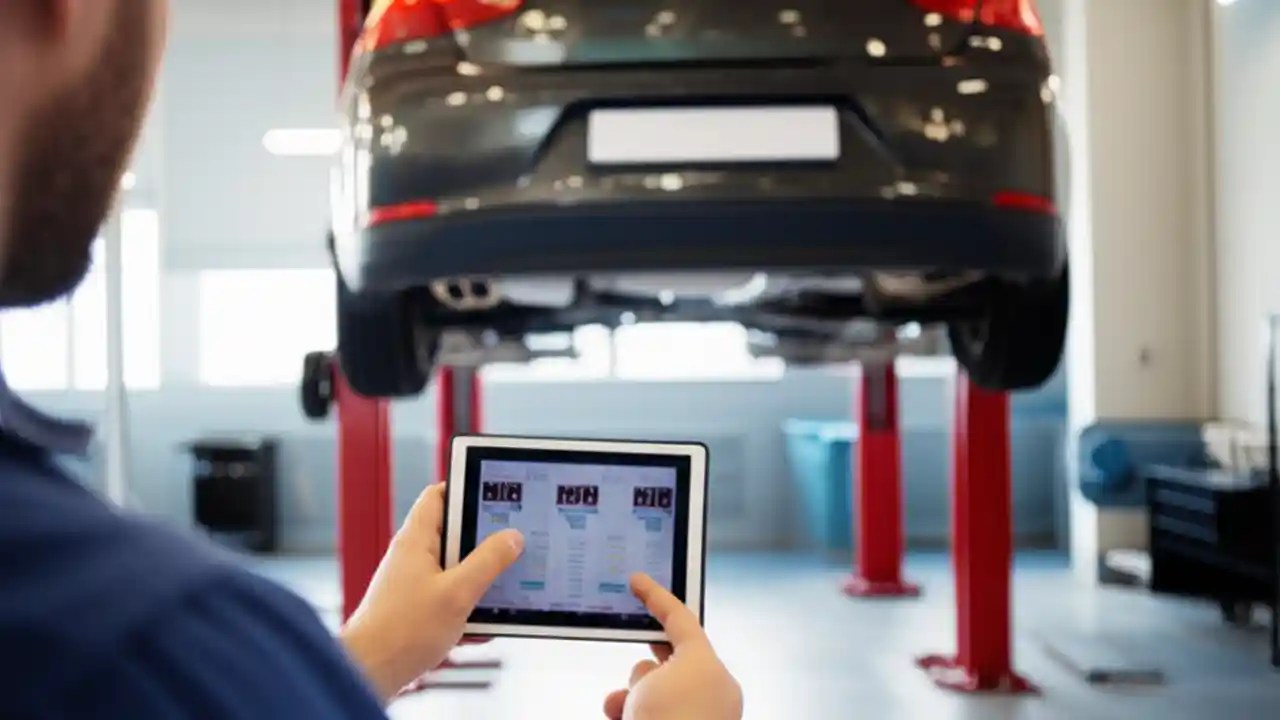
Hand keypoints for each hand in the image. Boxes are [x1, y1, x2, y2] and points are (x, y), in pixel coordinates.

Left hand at [339, 483, 523, 701]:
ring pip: (454, 569)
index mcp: (416, 540)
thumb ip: (488, 562)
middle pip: (454, 534)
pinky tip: (480, 628)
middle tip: (510, 545)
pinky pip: (448, 598)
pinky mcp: (413, 609)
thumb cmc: (401, 633)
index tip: (495, 494)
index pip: (439, 495)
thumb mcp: (457, 593)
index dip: (466, 490)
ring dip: (477, 581)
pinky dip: (466, 609)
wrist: (368, 674)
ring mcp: (411, 583)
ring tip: (499, 592)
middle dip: (483, 543)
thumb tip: (511, 538)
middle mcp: (411, 557)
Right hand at [603, 574, 741, 719]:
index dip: (658, 597)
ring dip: (627, 695)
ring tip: (627, 709)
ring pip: (642, 691)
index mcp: (714, 674)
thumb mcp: (684, 668)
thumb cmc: (682, 719)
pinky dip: (621, 711)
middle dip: (641, 668)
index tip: (637, 580)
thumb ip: (664, 656)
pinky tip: (618, 716)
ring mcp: (683, 717)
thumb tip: (647, 680)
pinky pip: (632, 711)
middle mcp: (701, 697)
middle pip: (661, 662)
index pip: (684, 624)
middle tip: (638, 681)